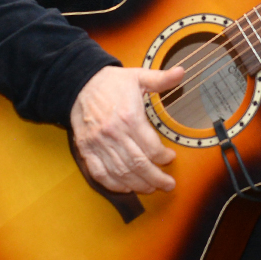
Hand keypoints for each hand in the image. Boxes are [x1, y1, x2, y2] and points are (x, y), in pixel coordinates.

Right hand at [70, 65, 186, 193]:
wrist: (79, 83)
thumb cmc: (111, 82)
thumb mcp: (138, 76)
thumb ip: (161, 78)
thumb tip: (181, 72)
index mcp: (129, 117)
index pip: (151, 147)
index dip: (163, 157)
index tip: (170, 157)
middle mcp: (114, 133)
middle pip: (139, 164)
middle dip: (156, 178)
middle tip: (167, 184)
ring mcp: (98, 143)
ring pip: (121, 172)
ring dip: (138, 184)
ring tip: (151, 188)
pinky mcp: (86, 149)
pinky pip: (100, 173)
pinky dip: (113, 184)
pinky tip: (125, 187)